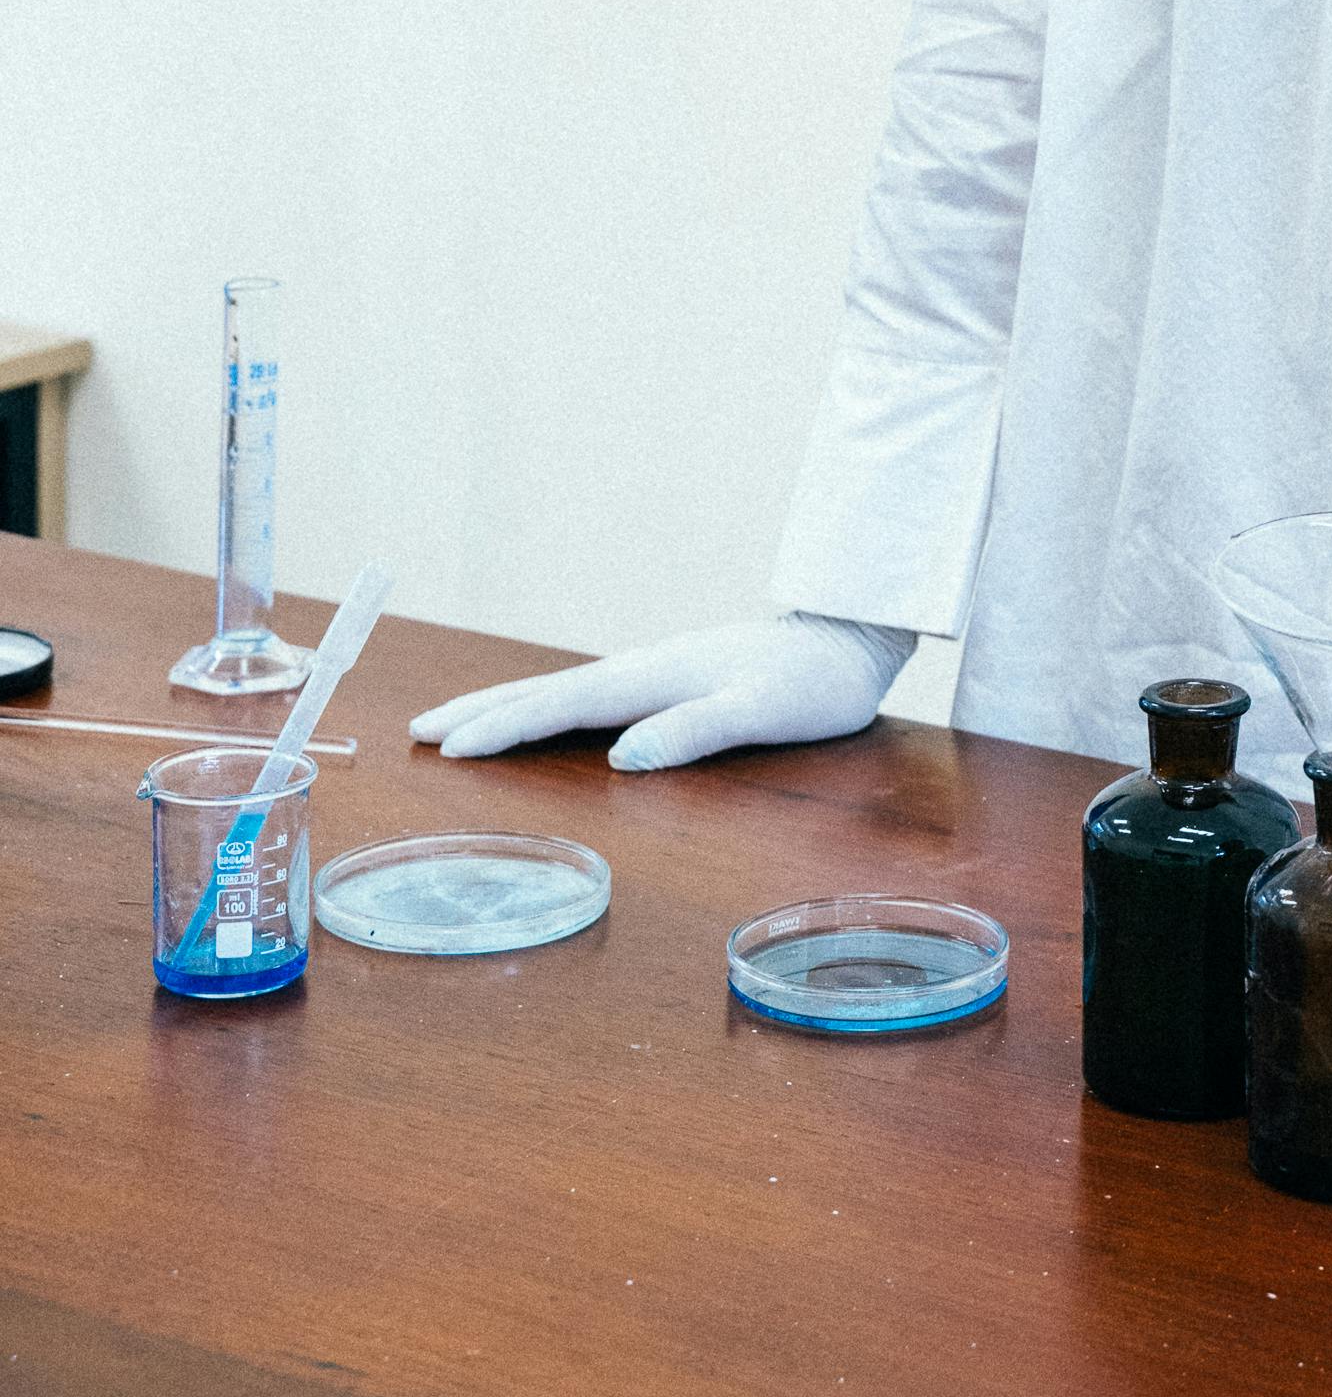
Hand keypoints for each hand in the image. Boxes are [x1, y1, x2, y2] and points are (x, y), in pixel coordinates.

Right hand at [409, 611, 915, 773]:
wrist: (847, 641)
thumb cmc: (812, 684)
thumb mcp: (763, 710)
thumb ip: (698, 729)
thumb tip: (625, 755)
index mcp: (657, 677)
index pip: (565, 705)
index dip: (506, 728)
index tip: (450, 747)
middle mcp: (645, 668)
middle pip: (547, 689)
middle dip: (483, 710)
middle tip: (418, 731)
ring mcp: (654, 670)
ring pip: (562, 688)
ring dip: (506, 704)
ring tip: (454, 722)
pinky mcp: (667, 678)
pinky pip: (587, 694)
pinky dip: (545, 705)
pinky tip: (539, 716)